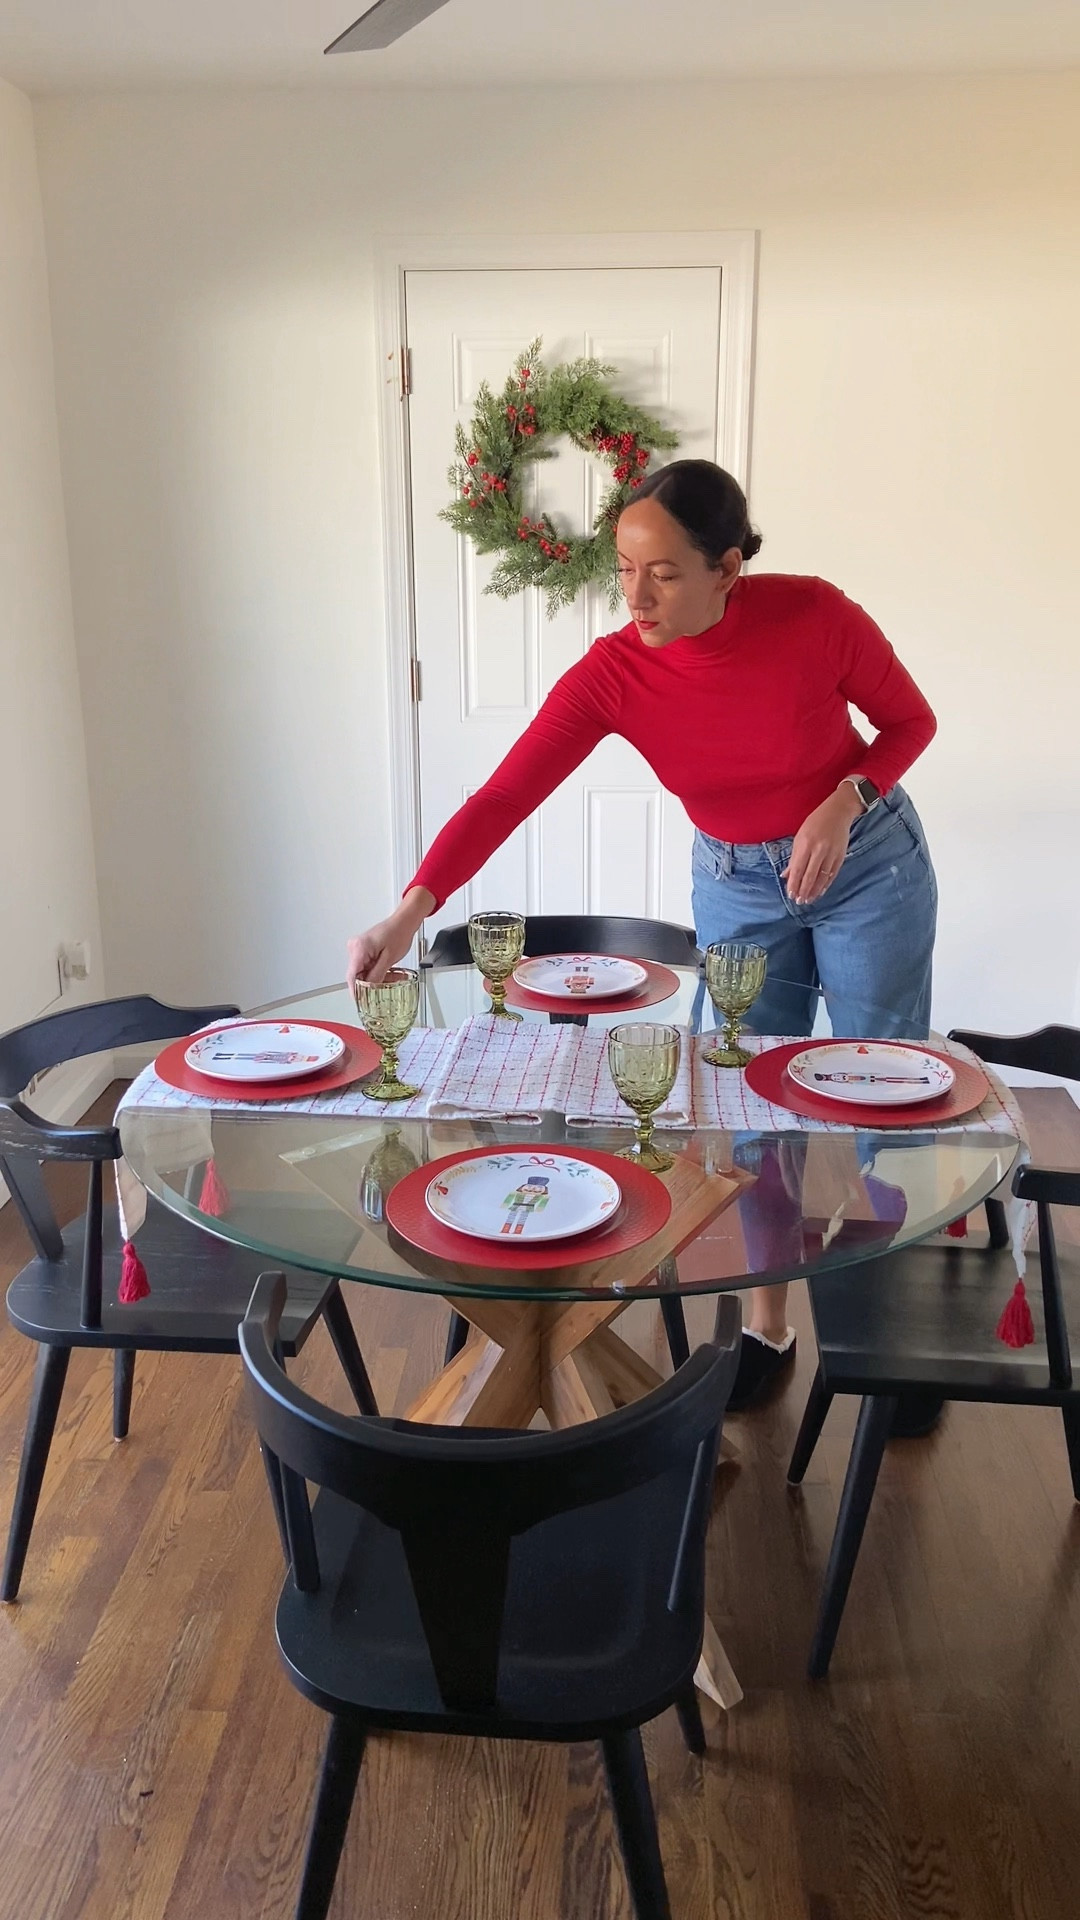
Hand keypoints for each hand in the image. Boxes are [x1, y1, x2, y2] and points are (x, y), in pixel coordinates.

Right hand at [346, 888, 433, 990]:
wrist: (403, 922)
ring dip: (376, 977)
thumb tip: (369, 989)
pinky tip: (389, 972)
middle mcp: (354, 948)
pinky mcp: (363, 950)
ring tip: (393, 976)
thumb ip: (377, 975)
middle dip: (370, 984)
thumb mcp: (389, 958)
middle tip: (384, 989)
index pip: (351, 976)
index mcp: (359, 949)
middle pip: (356, 975)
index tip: (361, 1003)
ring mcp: (358, 949)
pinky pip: (366, 966)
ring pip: (363, 972)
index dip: (356, 992)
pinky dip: (377, 971)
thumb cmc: (398, 933)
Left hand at [782, 788, 861, 904]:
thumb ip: (794, 858)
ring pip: (822, 877)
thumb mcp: (800, 837)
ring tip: (809, 900)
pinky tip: (820, 892)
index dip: (794, 884)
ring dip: (814, 891)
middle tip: (799, 901)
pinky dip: (826, 884)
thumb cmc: (815, 823)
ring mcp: (831, 853)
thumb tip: (786, 875)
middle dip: (803, 891)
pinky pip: (832, 874)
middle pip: (810, 876)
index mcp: (806, 844)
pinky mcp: (841, 856)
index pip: (798, 869)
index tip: (790, 894)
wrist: (838, 812)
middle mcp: (819, 850)